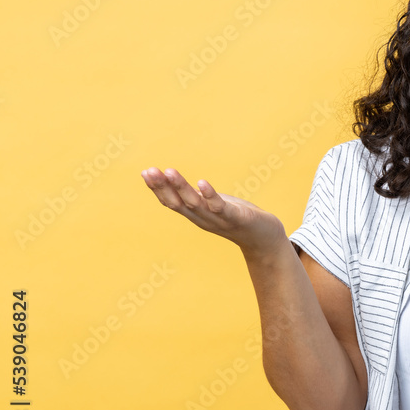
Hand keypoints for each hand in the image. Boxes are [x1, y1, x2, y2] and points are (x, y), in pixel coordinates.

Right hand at [141, 167, 285, 254]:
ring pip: (195, 204)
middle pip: (178, 204)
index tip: (145, 172)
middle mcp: (203, 219)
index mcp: (196, 214)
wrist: (264, 238)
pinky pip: (220, 207)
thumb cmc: (237, 217)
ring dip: (181, 188)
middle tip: (149, 171)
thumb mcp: (212, 205)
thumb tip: (178, 182)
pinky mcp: (236, 218)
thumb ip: (196, 196)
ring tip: (169, 171)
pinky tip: (202, 183)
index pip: (172, 202)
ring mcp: (219, 220)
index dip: (158, 189)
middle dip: (162, 187)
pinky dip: (210, 195)